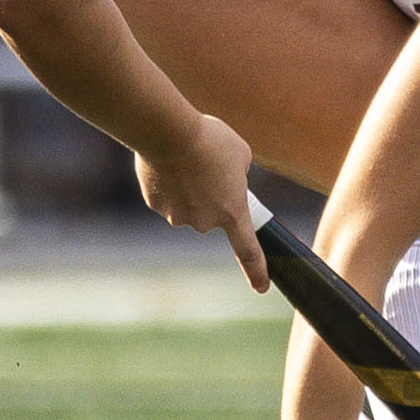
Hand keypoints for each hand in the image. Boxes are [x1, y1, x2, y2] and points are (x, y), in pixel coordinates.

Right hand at [135, 113, 267, 289]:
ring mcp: (178, 216)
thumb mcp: (240, 154)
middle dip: (212, 196)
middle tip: (210, 167)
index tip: (262, 287)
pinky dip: (169, 183)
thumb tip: (227, 180)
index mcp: (232, 212)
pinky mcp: (156, 205)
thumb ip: (238, 174)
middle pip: (211, 215)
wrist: (169, 132)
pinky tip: (168, 162)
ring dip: (189, 188)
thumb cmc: (211, 140)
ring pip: (187, 206)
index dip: (257, 270)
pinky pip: (166, 196)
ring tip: (187, 159)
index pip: (248, 250)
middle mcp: (205, 222)